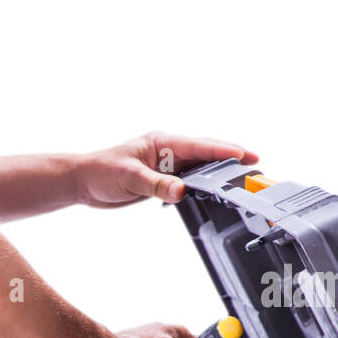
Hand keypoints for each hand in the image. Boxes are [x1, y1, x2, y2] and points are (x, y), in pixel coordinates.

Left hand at [77, 132, 258, 208]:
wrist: (82, 182)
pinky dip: (200, 188)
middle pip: (205, 156)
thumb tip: (181, 192)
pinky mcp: (160, 181)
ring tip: (240, 183)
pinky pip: (187, 183)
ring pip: (198, 170)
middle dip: (230, 161)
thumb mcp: (129, 178)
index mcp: (162, 142)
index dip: (226, 150)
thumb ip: (156, 185)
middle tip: (255, 168)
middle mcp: (167, 152)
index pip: (201, 145)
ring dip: (216, 176)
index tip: (248, 156)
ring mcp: (165, 166)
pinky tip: (212, 195)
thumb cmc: (100, 171)